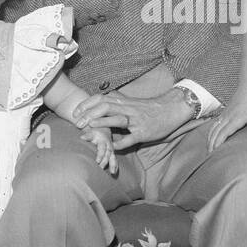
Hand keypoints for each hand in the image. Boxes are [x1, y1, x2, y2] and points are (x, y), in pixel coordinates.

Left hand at [72, 89, 190, 150]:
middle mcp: (128, 109)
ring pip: (118, 119)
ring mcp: (136, 121)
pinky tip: (112, 147)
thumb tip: (104, 99)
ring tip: (89, 127)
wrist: (171, 109)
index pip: (101, 99)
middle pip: (105, 107)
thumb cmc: (150, 107)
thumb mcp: (132, 101)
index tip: (75, 112)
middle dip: (89, 114)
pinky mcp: (143, 132)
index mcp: (124, 102)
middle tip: (77, 123)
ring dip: (103, 123)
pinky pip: (131, 138)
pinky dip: (121, 143)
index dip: (87, 104)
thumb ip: (118, 101)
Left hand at [80, 125, 117, 174]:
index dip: (100, 155)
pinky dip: (115, 166)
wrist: (103, 130)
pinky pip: (114, 159)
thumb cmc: (94, 132)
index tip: (97, 161)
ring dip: (113, 165)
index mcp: (103, 140)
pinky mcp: (112, 153)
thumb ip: (87, 135)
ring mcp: (111, 149)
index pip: (102, 148)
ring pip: (113, 157)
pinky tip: (114, 172)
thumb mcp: (91, 132)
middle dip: (105, 161)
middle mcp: (108, 145)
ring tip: (112, 172)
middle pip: (108, 154)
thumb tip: (82, 138)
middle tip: (100, 168)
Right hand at [207, 86, 246, 151]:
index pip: (223, 133)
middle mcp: (228, 117)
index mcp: (236, 119)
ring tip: (208, 148)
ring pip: (213, 127)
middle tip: (210, 155)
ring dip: (210, 138)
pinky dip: (211, 131)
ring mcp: (225, 114)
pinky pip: (215, 123)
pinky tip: (211, 136)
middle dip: (211, 143)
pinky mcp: (225, 111)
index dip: (218, 143)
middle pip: (215, 132)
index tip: (214, 152)